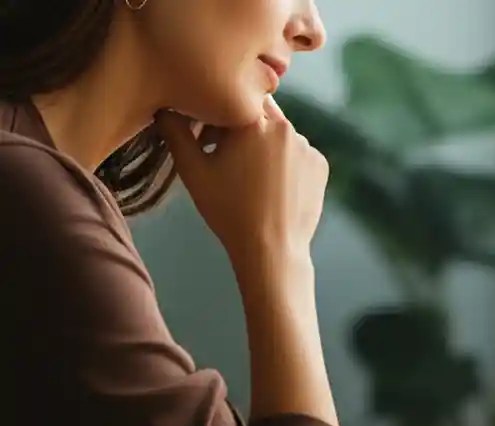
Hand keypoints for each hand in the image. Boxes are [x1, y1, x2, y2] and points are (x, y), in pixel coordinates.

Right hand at [156, 96, 328, 271]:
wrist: (272, 249)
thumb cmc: (228, 210)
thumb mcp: (193, 171)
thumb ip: (175, 132)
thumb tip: (163, 107)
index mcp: (253, 121)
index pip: (235, 97)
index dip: (220, 113)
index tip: (211, 137)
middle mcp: (285, 127)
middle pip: (260, 112)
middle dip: (244, 127)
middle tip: (229, 157)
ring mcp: (307, 146)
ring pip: (280, 134)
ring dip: (266, 144)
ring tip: (251, 178)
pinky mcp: (321, 164)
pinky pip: (299, 153)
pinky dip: (286, 162)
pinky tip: (274, 187)